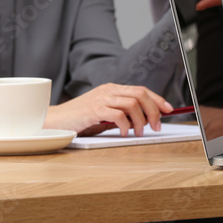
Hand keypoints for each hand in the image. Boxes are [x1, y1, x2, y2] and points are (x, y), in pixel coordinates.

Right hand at [43, 83, 172, 136]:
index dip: (157, 99)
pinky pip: (117, 115)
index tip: (168, 110)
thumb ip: (122, 114)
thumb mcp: (105, 115)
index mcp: (112, 89)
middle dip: (154, 110)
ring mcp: (101, 98)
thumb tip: (145, 120)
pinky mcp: (93, 110)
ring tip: (139, 132)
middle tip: (157, 125)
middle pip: (140, 94)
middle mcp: (109, 90)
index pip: (141, 90)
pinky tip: (125, 133)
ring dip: (141, 120)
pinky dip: (126, 125)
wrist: (54, 121)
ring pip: (132, 104)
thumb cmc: (80, 120)